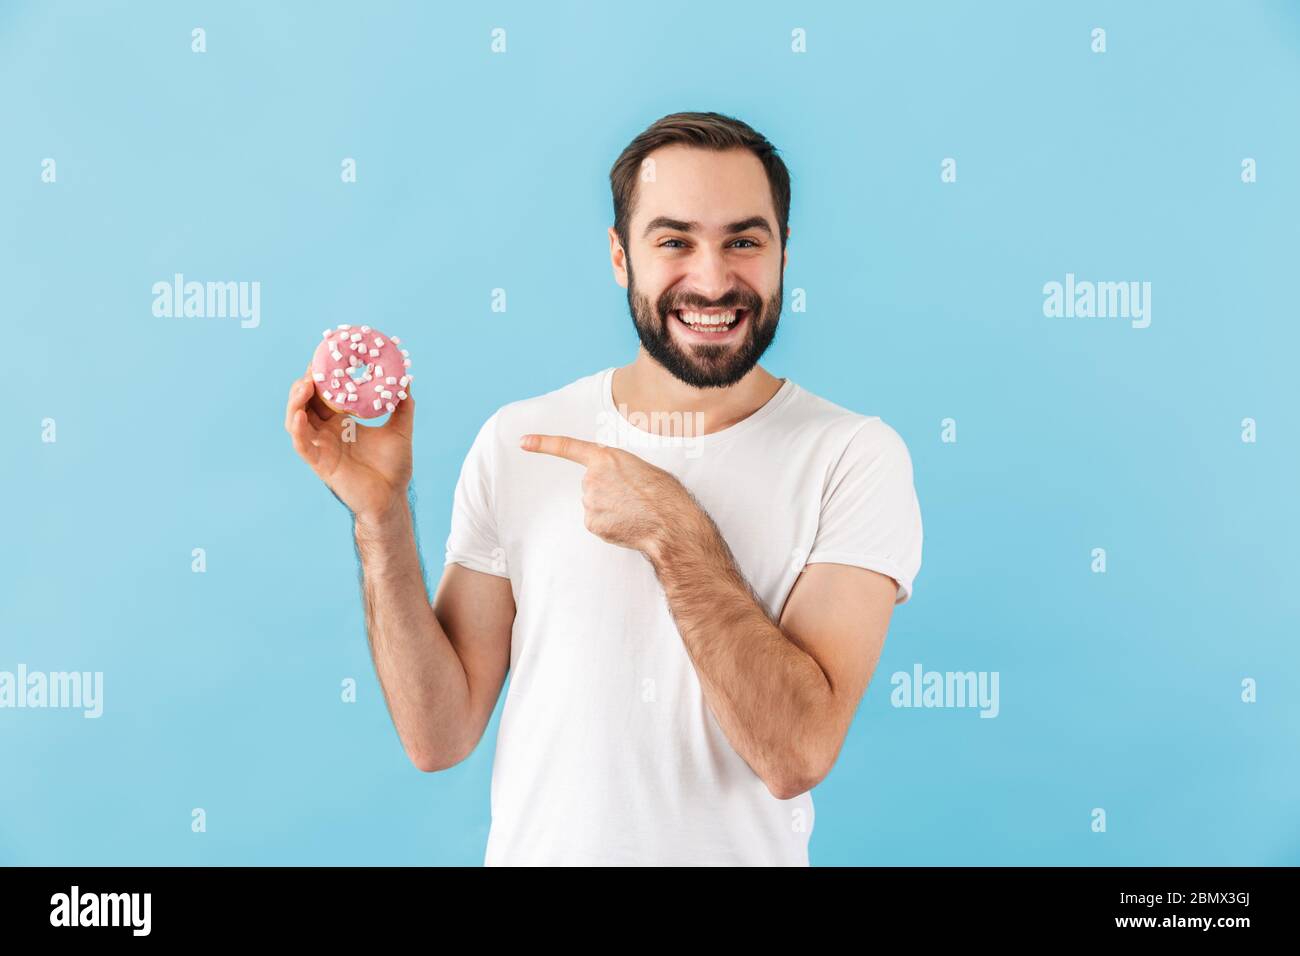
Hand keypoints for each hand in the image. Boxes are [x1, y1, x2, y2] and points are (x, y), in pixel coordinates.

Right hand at [285, 365, 413, 522]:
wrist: (392, 498)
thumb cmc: (394, 468)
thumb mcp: (401, 430)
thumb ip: (403, 406)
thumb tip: (406, 379)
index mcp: (342, 422)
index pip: (325, 395)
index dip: (322, 376)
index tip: (325, 355)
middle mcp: (327, 432)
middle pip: (306, 403)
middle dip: (305, 384)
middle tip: (313, 367)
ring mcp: (321, 447)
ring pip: (297, 420)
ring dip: (296, 401)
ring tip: (304, 384)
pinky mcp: (319, 464)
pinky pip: (302, 445)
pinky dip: (298, 429)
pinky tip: (300, 415)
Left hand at [519, 433, 697, 557]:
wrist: (671, 524)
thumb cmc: (665, 495)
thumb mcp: (642, 468)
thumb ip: (619, 470)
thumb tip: (615, 484)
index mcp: (606, 458)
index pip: (568, 447)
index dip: (543, 444)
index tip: (523, 442)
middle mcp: (592, 478)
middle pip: (591, 485)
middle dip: (609, 491)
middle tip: (634, 497)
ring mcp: (590, 502)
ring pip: (595, 505)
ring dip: (611, 509)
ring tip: (635, 511)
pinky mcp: (592, 523)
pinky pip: (597, 523)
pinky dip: (611, 525)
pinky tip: (628, 525)